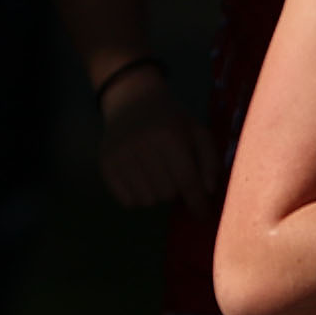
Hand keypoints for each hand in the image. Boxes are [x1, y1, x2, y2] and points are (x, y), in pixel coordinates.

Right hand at [96, 66, 220, 213]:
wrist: (131, 99)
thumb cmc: (171, 120)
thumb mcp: (197, 132)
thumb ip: (209, 161)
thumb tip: (207, 191)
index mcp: (168, 136)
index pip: (186, 181)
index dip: (198, 202)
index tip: (202, 215)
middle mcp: (141, 146)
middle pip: (167, 193)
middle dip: (176, 191)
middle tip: (174, 176)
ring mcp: (120, 156)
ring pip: (147, 200)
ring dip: (157, 195)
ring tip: (158, 176)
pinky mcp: (106, 164)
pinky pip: (127, 201)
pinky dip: (139, 197)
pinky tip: (142, 179)